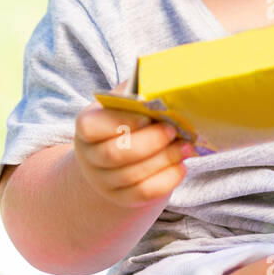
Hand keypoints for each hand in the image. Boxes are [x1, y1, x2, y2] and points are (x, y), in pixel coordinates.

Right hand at [73, 84, 194, 207]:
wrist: (120, 152)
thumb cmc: (129, 118)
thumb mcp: (128, 99)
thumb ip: (140, 88)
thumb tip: (165, 77)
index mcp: (88, 125)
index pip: (91, 127)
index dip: (122, 121)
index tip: (149, 115)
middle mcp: (89, 156)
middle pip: (116, 154)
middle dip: (151, 142)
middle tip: (173, 130)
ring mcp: (103, 181)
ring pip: (133, 176)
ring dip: (165, 159)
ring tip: (186, 146)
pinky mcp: (122, 198)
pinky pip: (144, 193)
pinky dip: (167, 179)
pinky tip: (181, 165)